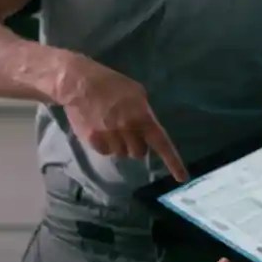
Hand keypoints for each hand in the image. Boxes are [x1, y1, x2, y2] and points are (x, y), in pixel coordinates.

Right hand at [54, 52, 188, 180]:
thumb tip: (146, 129)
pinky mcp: (94, 141)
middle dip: (136, 144)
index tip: (182, 178)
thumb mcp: (136, 92)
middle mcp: (128, 130)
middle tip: (127, 130)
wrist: (79, 83)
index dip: (173, 162)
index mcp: (142, 117)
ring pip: (122, 154)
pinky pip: (106, 152)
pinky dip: (105, 145)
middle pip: (139, 153)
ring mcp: (110, 137)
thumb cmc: (110, 83)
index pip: (161, 143)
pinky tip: (100, 129)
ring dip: (120, 145)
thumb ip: (144, 113)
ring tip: (111, 127)